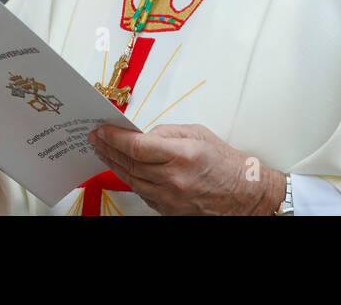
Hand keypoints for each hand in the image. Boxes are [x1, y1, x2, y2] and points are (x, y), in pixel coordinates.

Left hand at [89, 123, 285, 214]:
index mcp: (182, 156)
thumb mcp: (198, 134)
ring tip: (103, 151)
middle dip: (108, 148)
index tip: (102, 130)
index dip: (114, 137)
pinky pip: (142, 192)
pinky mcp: (168, 210)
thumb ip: (167, 132)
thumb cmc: (226, 164)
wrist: (244, 194)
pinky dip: (129, 179)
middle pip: (129, 163)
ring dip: (113, 164)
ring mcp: (170, 198)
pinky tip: (122, 168)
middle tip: (95, 138)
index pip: (137, 145)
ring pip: (131, 180)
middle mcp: (174, 179)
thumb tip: (143, 134)